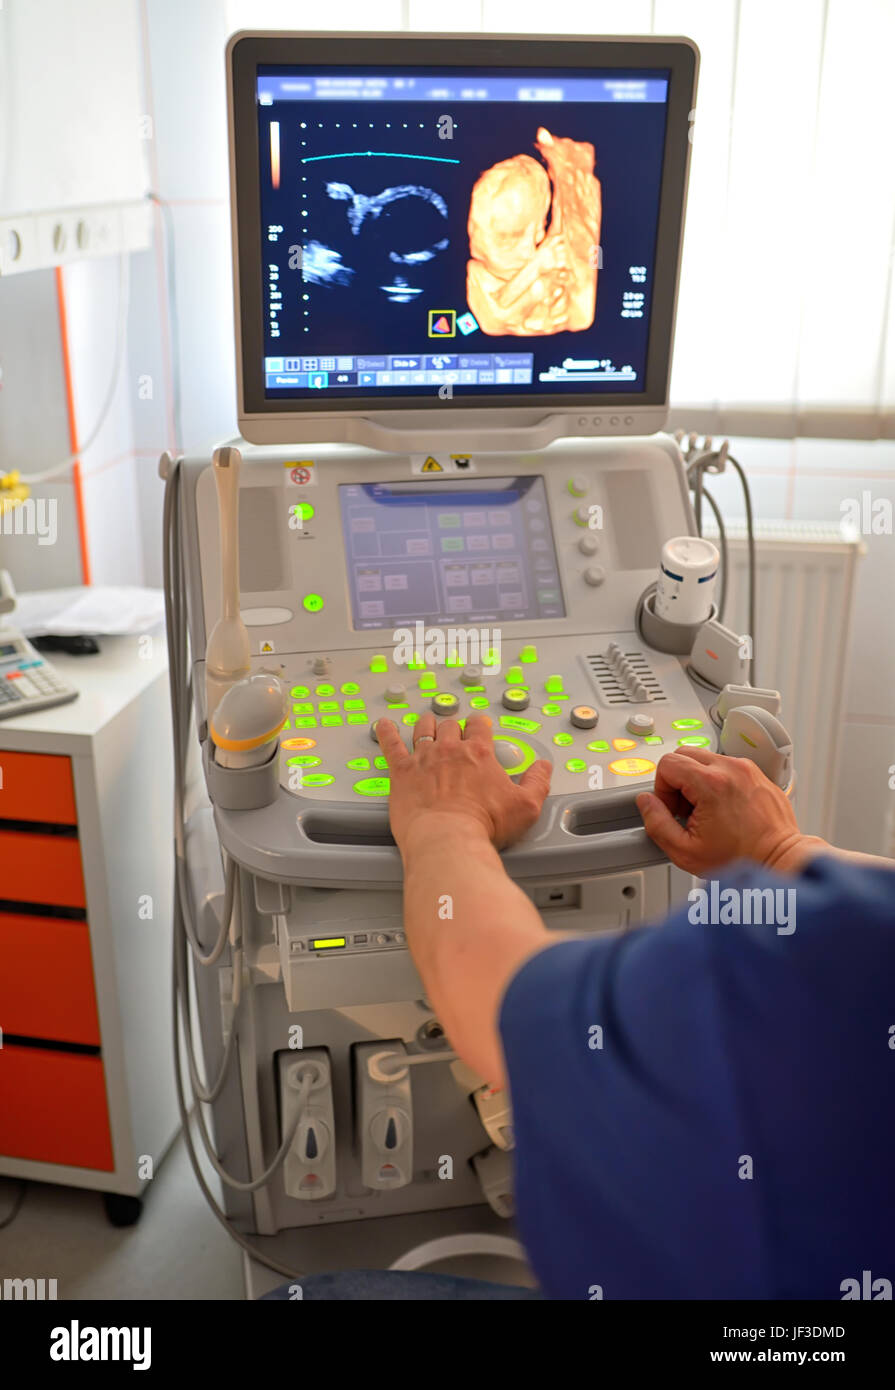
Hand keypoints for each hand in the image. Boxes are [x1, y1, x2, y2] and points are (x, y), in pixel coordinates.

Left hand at [374, 713, 551, 855]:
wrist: (448, 839)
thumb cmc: (484, 825)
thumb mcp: (526, 806)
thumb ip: (537, 782)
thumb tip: (543, 768)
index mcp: (479, 754)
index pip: (480, 727)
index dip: (480, 724)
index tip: (480, 725)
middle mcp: (450, 750)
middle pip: (450, 726)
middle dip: (453, 725)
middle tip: (453, 727)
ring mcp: (423, 759)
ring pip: (423, 730)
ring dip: (426, 724)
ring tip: (425, 721)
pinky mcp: (401, 773)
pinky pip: (391, 745)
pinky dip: (386, 733)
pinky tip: (383, 726)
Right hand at [636, 746, 821, 876]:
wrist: (780, 860)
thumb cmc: (741, 858)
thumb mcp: (685, 851)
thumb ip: (657, 823)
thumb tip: (646, 802)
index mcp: (711, 783)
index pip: (667, 763)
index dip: (662, 788)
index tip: (673, 809)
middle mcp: (730, 768)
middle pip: (684, 754)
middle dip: (677, 780)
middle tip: (686, 809)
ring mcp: (747, 769)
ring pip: (705, 758)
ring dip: (697, 780)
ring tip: (706, 810)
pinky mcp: (757, 774)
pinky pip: (727, 767)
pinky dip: (718, 782)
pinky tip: (723, 808)